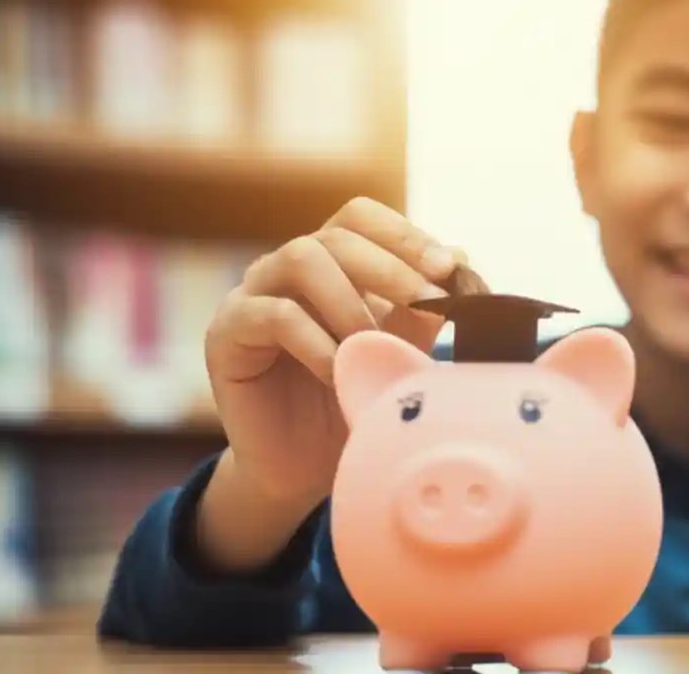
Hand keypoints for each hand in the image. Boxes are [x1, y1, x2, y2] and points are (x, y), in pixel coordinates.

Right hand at [196, 197, 462, 569]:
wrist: (301, 470)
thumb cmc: (353, 402)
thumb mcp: (399, 353)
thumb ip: (422, 313)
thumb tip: (462, 265)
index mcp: (331, 262)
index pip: (362, 217)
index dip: (405, 235)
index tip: (447, 268)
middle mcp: (287, 269)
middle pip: (335, 234)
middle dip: (390, 266)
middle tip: (427, 300)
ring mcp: (252, 295)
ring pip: (301, 258)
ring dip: (350, 300)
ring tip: (374, 345)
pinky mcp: (226, 334)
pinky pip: (273, 314)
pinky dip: (317, 341)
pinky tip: (339, 372)